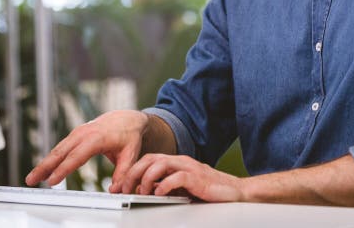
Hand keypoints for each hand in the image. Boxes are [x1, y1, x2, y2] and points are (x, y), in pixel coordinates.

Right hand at [25, 110, 150, 187]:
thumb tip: (115, 189)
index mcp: (97, 138)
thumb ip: (123, 172)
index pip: (77, 157)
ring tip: (32, 178)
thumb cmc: (129, 136)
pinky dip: (50, 158)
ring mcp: (78, 132)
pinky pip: (61, 147)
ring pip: (57, 149)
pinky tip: (43, 169)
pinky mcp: (75, 135)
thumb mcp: (131, 154)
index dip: (63, 169)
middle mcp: (84, 133)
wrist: (127, 118)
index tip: (52, 181)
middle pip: (60, 152)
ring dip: (44, 164)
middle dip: (44, 167)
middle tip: (31, 180)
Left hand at [121, 154, 245, 201]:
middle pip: (150, 159)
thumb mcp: (181, 189)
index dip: (131, 171)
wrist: (235, 191)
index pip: (147, 160)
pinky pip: (177, 177)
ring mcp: (189, 167)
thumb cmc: (208, 190)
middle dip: (133, 173)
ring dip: (146, 178)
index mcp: (175, 162)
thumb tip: (143, 191)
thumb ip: (165, 187)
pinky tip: (159, 194)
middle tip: (124, 189)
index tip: (118, 186)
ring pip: (160, 164)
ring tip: (141, 191)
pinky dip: (165, 185)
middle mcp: (180, 161)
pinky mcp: (198, 177)